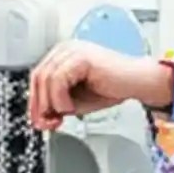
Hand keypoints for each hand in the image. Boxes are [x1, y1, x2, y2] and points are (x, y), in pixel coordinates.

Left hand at [28, 41, 173, 130]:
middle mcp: (65, 49)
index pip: (37, 77)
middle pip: (38, 77)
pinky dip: (61, 99)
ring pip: (45, 79)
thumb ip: (56, 105)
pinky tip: (72, 107)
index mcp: (62, 56)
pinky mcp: (81, 58)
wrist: (138, 83)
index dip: (34, 101)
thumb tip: (40, 118)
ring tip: (66, 113)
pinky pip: (58, 80)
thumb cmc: (113, 88)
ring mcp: (73, 51)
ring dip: (52, 103)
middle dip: (39, 105)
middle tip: (48, 123)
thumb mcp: (76, 100)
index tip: (38, 120)